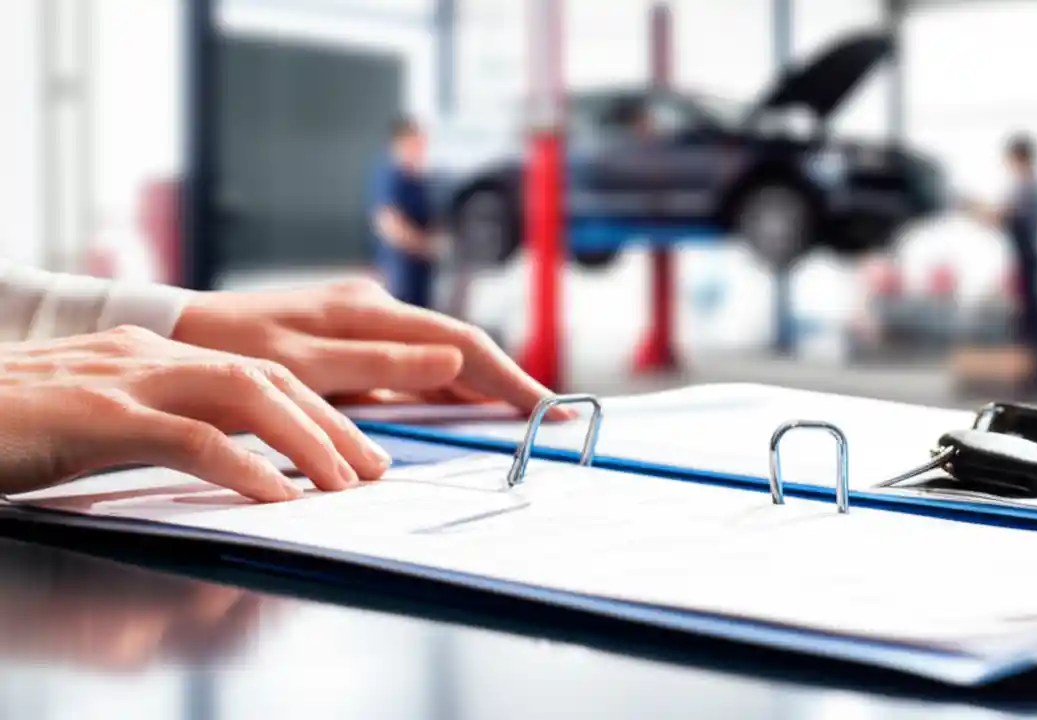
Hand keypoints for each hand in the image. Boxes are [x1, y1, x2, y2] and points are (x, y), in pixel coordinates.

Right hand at [0, 326, 389, 501]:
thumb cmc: (9, 426)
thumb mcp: (99, 426)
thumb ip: (162, 434)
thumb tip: (230, 469)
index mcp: (153, 354)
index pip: (255, 370)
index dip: (315, 405)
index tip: (357, 446)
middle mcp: (148, 355)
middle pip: (267, 375)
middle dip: (332, 420)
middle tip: (374, 468)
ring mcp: (123, 378)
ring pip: (245, 393)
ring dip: (306, 439)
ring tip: (345, 483)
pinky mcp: (95, 415)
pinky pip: (191, 437)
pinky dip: (243, 467)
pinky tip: (276, 498)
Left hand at [171, 278, 570, 418]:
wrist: (176, 333)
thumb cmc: (227, 354)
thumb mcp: (299, 366)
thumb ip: (378, 364)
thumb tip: (455, 358)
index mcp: (368, 311)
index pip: (461, 345)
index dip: (509, 379)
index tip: (550, 409)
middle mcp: (374, 309)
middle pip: (461, 347)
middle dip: (510, 381)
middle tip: (555, 416)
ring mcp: (364, 323)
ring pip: (440, 354)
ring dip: (483, 383)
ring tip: (526, 413)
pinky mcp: (351, 340)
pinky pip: (413, 364)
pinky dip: (446, 384)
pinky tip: (464, 402)